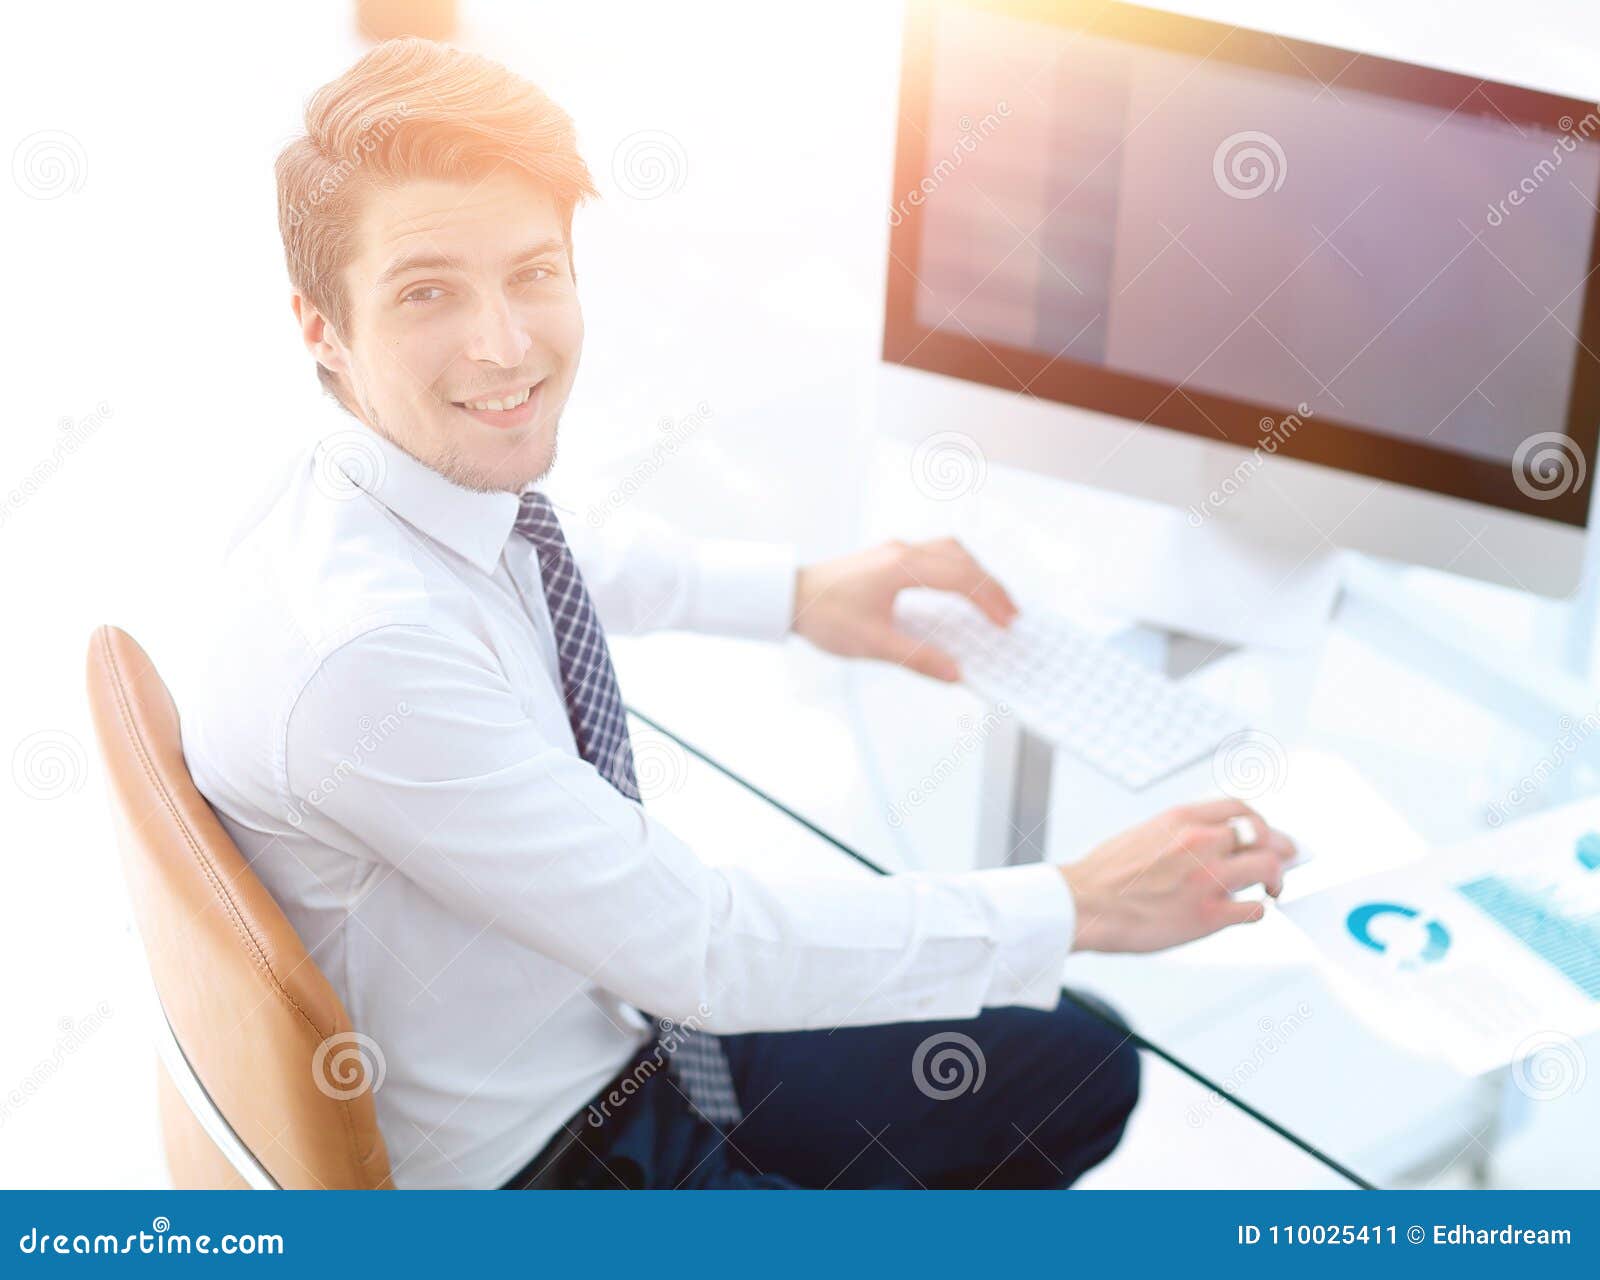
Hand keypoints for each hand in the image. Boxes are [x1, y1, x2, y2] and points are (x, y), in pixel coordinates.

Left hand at [791, 537, 1017, 680]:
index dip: (988, 601)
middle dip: (990, 586)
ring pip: (950, 551)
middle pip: (962, 559)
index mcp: (901, 567)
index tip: (1005, 622)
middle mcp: (902, 552)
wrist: (788, 596)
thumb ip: (917, 659)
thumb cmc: (824, 614)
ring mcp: (895, 551)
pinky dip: (957, 569)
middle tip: (1010, 614)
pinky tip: (959, 588)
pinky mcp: (888, 557)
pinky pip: (935, 554)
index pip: (960, 578)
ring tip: (991, 600)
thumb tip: (954, 673)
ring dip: (975, 573)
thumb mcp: (872, 644)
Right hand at [1062, 799, 1295, 953]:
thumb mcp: (1145, 832)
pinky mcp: (1209, 914)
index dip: (1262, 822)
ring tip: (1273, 888)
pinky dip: (1258, 910)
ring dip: (1277, 879)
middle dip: (1281, 847)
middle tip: (1287, 857)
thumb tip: (1204, 840)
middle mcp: (1202, 842)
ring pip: (1269, 867)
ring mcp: (1209, 878)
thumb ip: (1179, 833)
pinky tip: (1250, 912)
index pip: (1241, 808)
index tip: (1266, 832)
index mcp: (1183, 819)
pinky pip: (1254, 910)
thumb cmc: (1106, 874)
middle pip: (1264, 835)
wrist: (1085, 903)